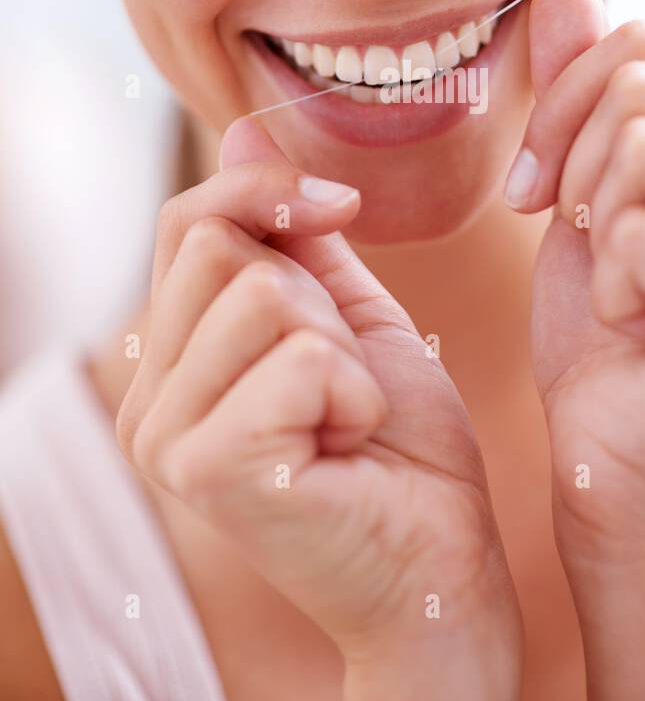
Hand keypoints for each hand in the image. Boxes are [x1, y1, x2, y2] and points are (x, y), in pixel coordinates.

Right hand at [117, 117, 520, 700]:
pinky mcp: (209, 470)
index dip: (265, 192)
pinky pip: (298, 356)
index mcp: (173, 362)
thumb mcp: (349, 317)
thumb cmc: (401, 451)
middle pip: (218, 246)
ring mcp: (166, 439)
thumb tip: (239, 131)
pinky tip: (348, 447)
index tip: (339, 210)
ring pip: (262, 294)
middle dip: (317, 296)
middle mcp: (147, 402)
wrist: (442, 569)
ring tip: (345, 416)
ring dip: (340, 349)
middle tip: (344, 377)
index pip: (186, 221)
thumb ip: (291, 235)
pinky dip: (353, 392)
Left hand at [506, 0, 644, 565]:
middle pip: (641, 84)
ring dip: (595, 226)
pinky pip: (641, 230)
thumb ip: (579, 90)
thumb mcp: (577, 191)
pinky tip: (643, 330)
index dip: (565, 103)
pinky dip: (608, 286)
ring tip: (624, 285)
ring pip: (643, 146)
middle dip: (573, 166)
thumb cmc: (601, 333)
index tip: (537, 188)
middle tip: (584, 245)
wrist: (613, 460)